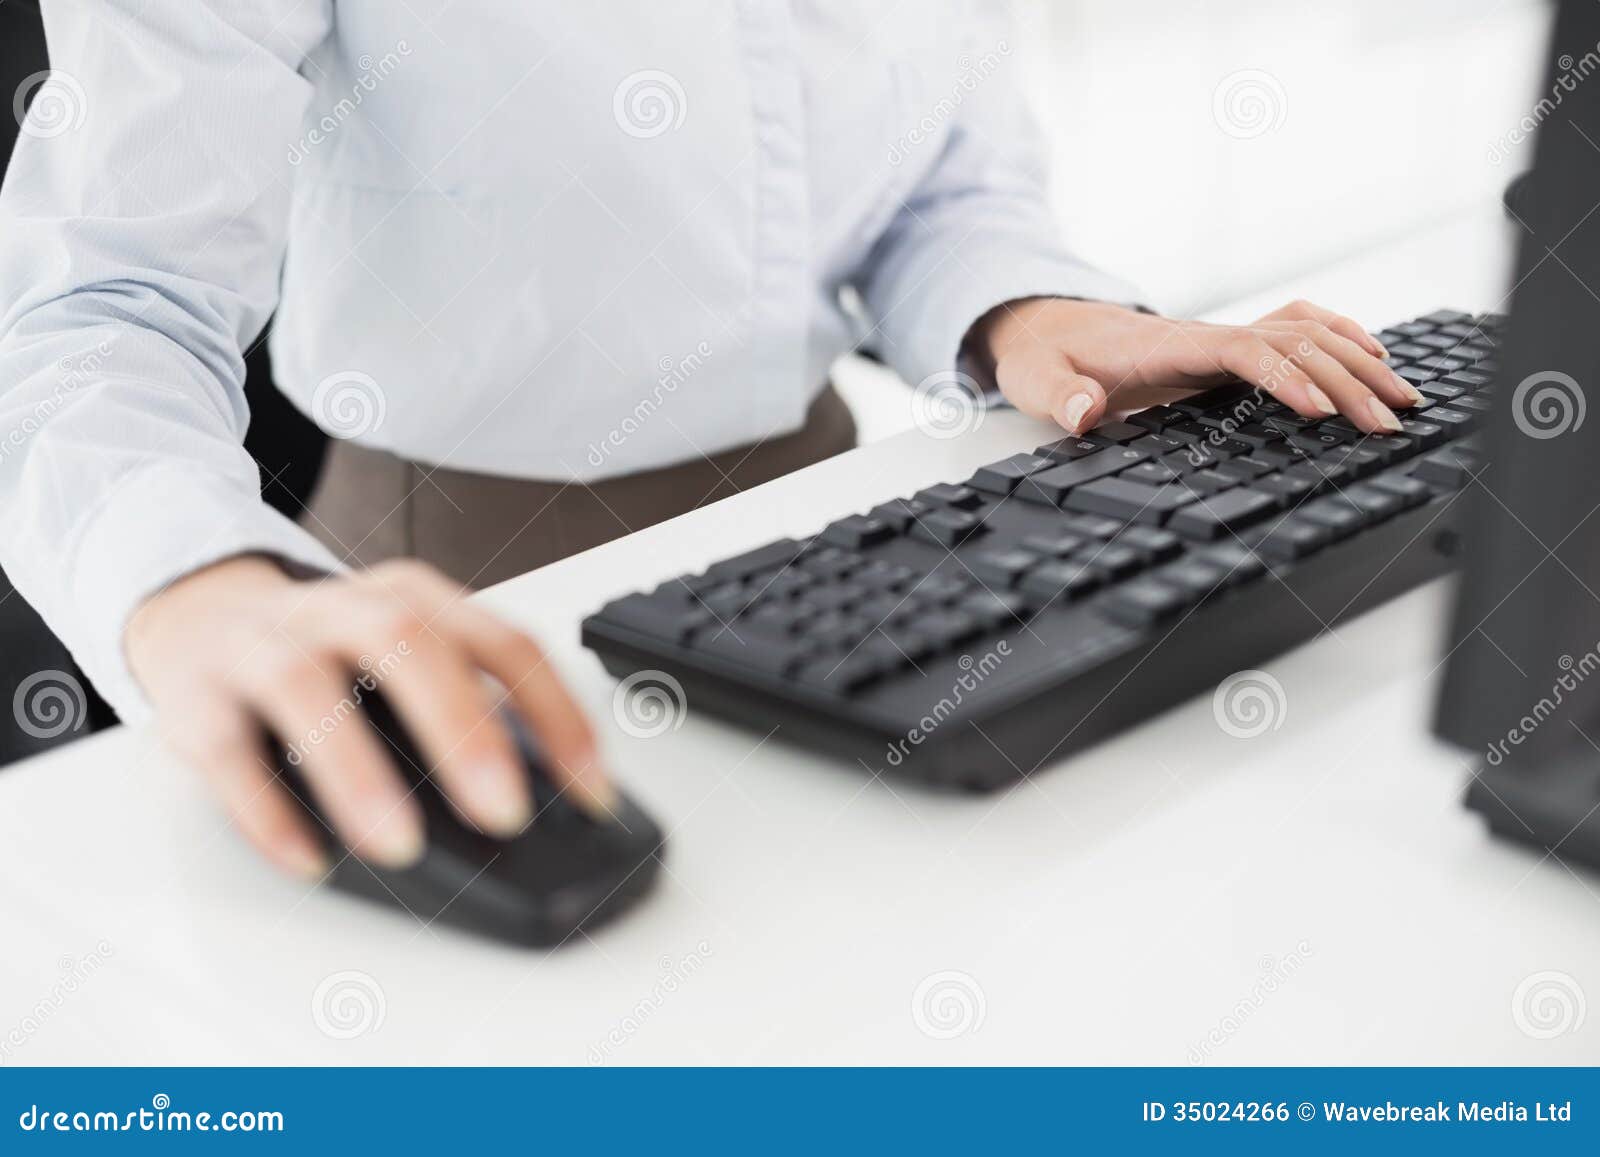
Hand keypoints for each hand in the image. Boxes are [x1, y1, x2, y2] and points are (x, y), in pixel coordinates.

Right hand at [126, 555, 611, 876]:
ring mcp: (263, 646)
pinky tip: (309, 859)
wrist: (200, 615)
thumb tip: (554, 792)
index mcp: (415, 598)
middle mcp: (342, 610)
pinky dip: (267, 810)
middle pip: (407, 645)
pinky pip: (226, 752)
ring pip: (306, 689)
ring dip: (358, 771)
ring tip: (399, 847)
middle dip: (463, 731)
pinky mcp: (196, 700)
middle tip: (505, 815)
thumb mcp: (412, 656)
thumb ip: (475, 705)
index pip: (505, 643)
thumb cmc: (330, 650)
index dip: (557, 718)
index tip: (592, 795)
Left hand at [975, 297, 1423, 435]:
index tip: (1317, 410)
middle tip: (1385, 425)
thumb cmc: (1044, 357)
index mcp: (1165, 346)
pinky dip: (1340, 336)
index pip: (1240, 350)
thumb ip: (1061, 397)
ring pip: (1305, 333)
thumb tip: (1085, 411)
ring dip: (1357, 361)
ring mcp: (1220, 335)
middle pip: (1291, 343)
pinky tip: (1375, 357)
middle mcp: (1204, 334)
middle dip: (1343, 381)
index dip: (1282, 376)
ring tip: (1404, 398)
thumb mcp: (1036, 380)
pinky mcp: (1226, 344)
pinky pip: (1295, 327)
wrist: (1046, 328)